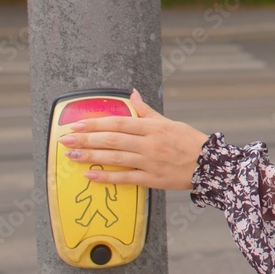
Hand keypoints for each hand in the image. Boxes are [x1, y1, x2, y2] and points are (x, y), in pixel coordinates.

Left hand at [60, 89, 209, 189]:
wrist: (209, 164)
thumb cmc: (189, 141)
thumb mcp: (169, 121)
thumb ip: (148, 110)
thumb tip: (133, 94)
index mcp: (153, 127)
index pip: (119, 122)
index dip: (96, 123)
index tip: (77, 125)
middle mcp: (149, 143)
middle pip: (112, 139)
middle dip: (86, 139)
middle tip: (65, 140)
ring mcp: (149, 162)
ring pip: (115, 157)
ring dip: (91, 156)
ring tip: (72, 156)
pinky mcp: (151, 179)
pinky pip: (125, 177)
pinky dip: (107, 177)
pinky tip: (91, 175)